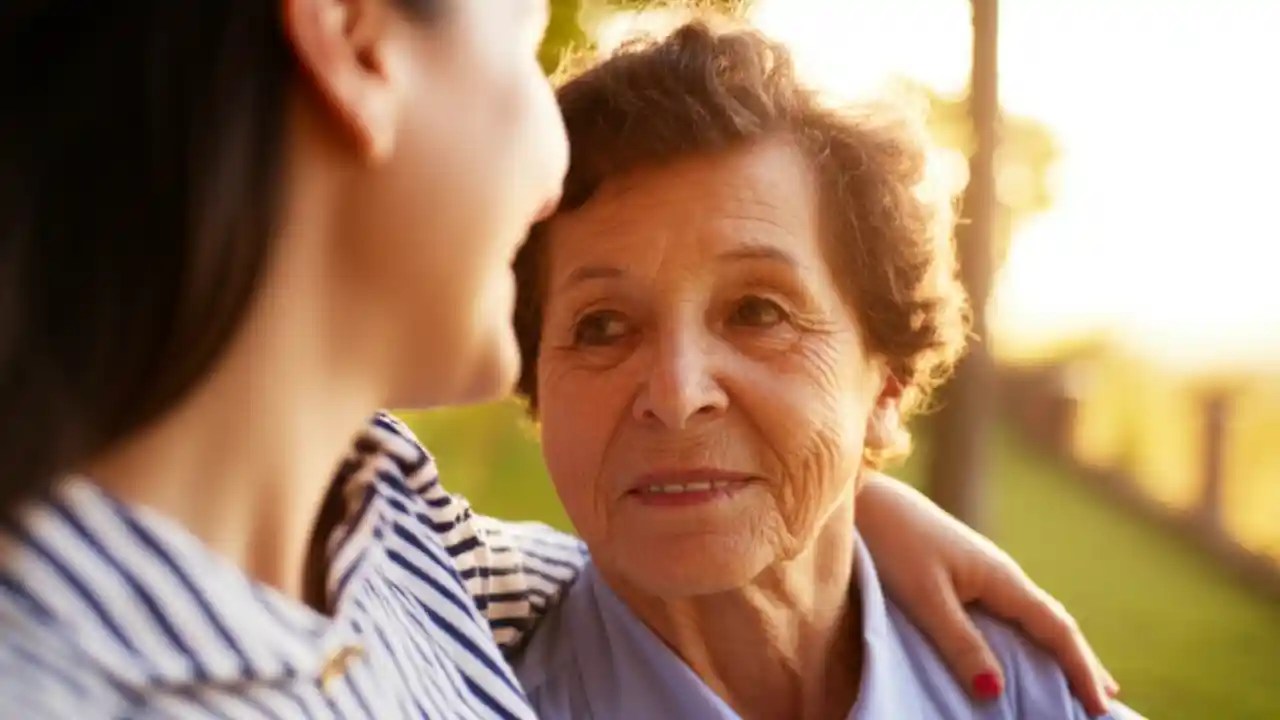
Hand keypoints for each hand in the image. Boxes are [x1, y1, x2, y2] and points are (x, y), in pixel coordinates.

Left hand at [856, 474, 1118, 716]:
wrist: (864, 498)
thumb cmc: (891, 543)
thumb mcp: (925, 599)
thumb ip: (960, 643)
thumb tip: (996, 690)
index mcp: (1001, 578)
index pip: (1056, 629)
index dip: (1082, 668)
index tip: (1103, 705)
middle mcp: (1000, 573)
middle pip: (1052, 622)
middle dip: (1078, 660)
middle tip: (1104, 699)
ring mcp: (981, 570)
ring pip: (1030, 615)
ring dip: (1054, 648)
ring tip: (1072, 679)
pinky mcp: (959, 571)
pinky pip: (1007, 610)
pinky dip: (1025, 635)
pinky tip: (1018, 644)